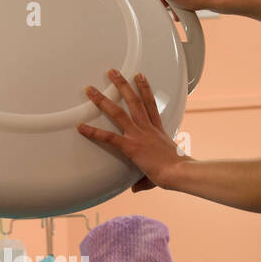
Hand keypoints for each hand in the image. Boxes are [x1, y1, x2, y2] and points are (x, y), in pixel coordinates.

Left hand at [79, 69, 191, 191]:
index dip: (145, 89)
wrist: (179, 171)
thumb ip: (144, 180)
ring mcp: (138, 135)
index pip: (150, 105)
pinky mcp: (131, 145)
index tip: (139, 76)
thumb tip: (135, 189)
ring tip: (91, 89)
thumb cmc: (175, 172)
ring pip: (118, 112)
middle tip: (112, 72)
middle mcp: (147, 129)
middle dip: (123, 85)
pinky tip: (81, 127)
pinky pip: (108, 137)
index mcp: (158, 131)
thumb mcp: (161, 170)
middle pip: (134, 101)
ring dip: (103, 99)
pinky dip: (93, 132)